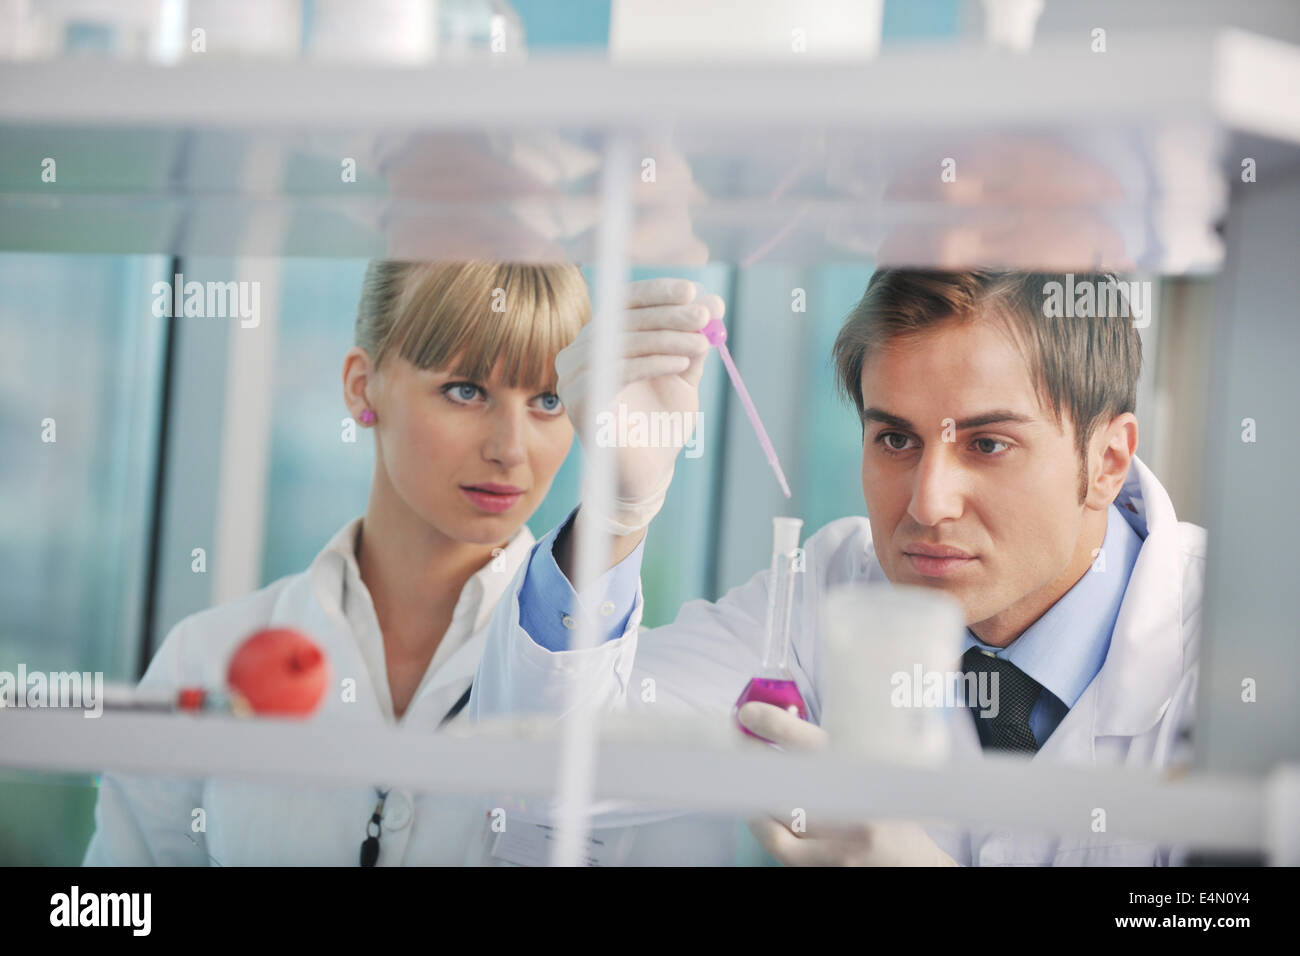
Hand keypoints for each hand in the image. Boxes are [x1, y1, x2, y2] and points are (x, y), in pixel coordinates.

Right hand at [555, 278, 720, 534]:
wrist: (649, 471)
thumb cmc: (661, 421)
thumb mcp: (683, 371)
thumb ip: (693, 337)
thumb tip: (714, 300)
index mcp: (600, 340)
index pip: (624, 303)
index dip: (658, 293)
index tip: (692, 291)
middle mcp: (578, 353)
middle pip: (623, 318)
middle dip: (669, 314)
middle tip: (704, 316)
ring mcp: (573, 377)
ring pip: (622, 342)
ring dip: (666, 338)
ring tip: (701, 342)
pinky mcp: (579, 400)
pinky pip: (619, 370)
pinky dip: (653, 363)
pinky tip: (681, 363)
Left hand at [738, 702, 958, 866]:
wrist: (916, 865)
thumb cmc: (890, 814)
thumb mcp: (874, 775)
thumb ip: (836, 758)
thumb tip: (782, 729)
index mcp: (866, 771)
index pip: (815, 741)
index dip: (777, 724)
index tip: (747, 713)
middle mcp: (856, 803)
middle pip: (789, 776)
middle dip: (754, 760)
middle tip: (731, 745)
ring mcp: (843, 839)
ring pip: (781, 812)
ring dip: (755, 794)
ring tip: (740, 779)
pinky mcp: (832, 864)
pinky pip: (784, 846)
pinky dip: (764, 828)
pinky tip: (757, 816)